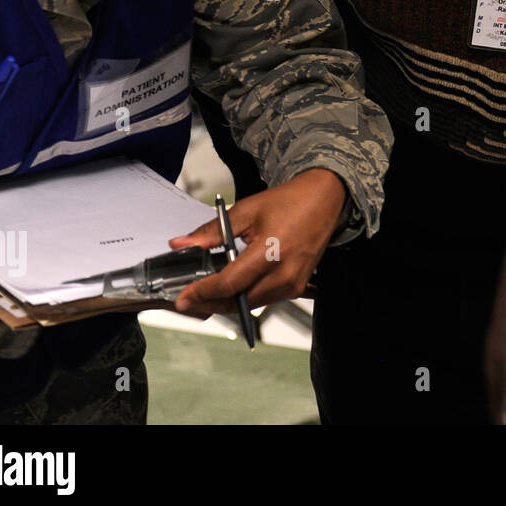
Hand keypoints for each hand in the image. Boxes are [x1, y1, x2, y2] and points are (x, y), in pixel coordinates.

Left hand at [169, 168, 347, 316]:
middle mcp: (285, 273)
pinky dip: (246, 296)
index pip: (229, 283)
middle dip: (210, 302)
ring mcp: (294, 283)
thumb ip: (212, 232)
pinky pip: (265, 300)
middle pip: (238, 301)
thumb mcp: (246, 211)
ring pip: (251, 304)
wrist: (323, 200)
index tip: (183, 298)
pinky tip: (234, 287)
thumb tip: (182, 244)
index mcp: (271, 251)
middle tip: (190, 298)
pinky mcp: (298, 287)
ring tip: (209, 292)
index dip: (202, 293)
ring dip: (228, 301)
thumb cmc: (289, 202)